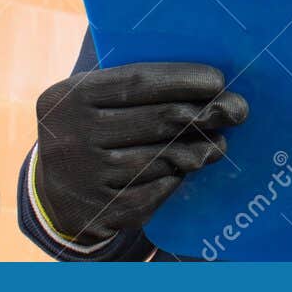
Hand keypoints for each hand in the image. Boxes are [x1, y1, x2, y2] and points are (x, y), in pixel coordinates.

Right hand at [33, 62, 246, 246]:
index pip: (137, 82)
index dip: (183, 80)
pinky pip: (152, 191)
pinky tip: (187, 169)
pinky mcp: (98, 211)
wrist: (53, 193)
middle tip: (237, 110)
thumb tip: (210, 86)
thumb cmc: (91, 131)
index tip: (219, 80)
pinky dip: (174, 179)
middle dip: (204, 113)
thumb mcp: (93, 101)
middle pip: (156, 120)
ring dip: (198, 150)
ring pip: (160, 158)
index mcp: (69, 97)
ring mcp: (83, 177)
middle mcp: (71, 136)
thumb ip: (135, 88)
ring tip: (219, 144)